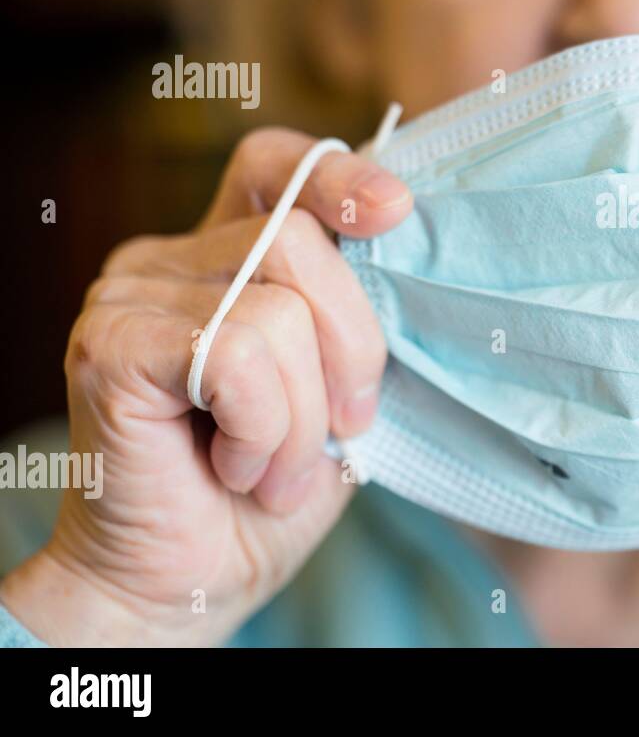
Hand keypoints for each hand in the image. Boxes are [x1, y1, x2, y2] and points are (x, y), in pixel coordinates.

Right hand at [0, 128, 410, 645]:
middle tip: (340, 430)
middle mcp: (168, 260)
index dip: (339, 176)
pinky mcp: (110, 345)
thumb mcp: (340, 392)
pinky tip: (237, 470)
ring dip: (304, 416)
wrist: (184, 586)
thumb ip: (358, 318)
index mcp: (226, 258)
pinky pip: (235, 356)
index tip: (396, 212)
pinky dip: (263, 430)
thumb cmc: (269, 492)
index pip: (278, 168)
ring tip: (277, 471)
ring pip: (277, 309)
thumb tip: (411, 243)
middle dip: (352, 346)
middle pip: (300, 240)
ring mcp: (130, 296)